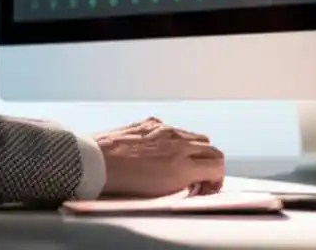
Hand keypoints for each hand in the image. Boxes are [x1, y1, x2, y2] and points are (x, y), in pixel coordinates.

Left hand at [93, 117, 224, 197]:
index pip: (219, 165)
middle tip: (196, 178)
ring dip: (194, 151)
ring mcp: (165, 130)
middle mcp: (178, 143)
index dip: (216, 179)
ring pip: (195, 136)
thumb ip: (184, 183)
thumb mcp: (161, 193)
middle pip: (211, 149)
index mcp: (183, 165)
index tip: (205, 187)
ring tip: (179, 164)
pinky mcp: (151, 123)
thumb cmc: (123, 183)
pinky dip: (173, 140)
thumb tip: (194, 181)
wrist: (96, 162)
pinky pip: (172, 129)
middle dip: (209, 165)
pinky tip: (159, 151)